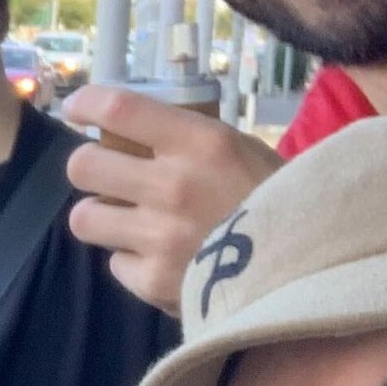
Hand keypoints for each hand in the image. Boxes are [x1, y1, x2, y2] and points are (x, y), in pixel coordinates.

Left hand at [61, 87, 280, 315]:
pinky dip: (132, 262)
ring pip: (84, 218)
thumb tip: (125, 133)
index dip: (85, 104)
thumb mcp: (240, 150)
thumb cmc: (276, 199)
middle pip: (83, 166)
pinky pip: (115, 263)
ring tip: (127, 220)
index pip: (117, 108)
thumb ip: (184, 140)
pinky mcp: (154, 281)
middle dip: (89, 167)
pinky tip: (161, 258)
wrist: (310, 270)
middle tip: (105, 175)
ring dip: (101, 217)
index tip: (76, 109)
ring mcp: (160, 237)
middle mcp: (174, 186)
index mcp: (201, 142)